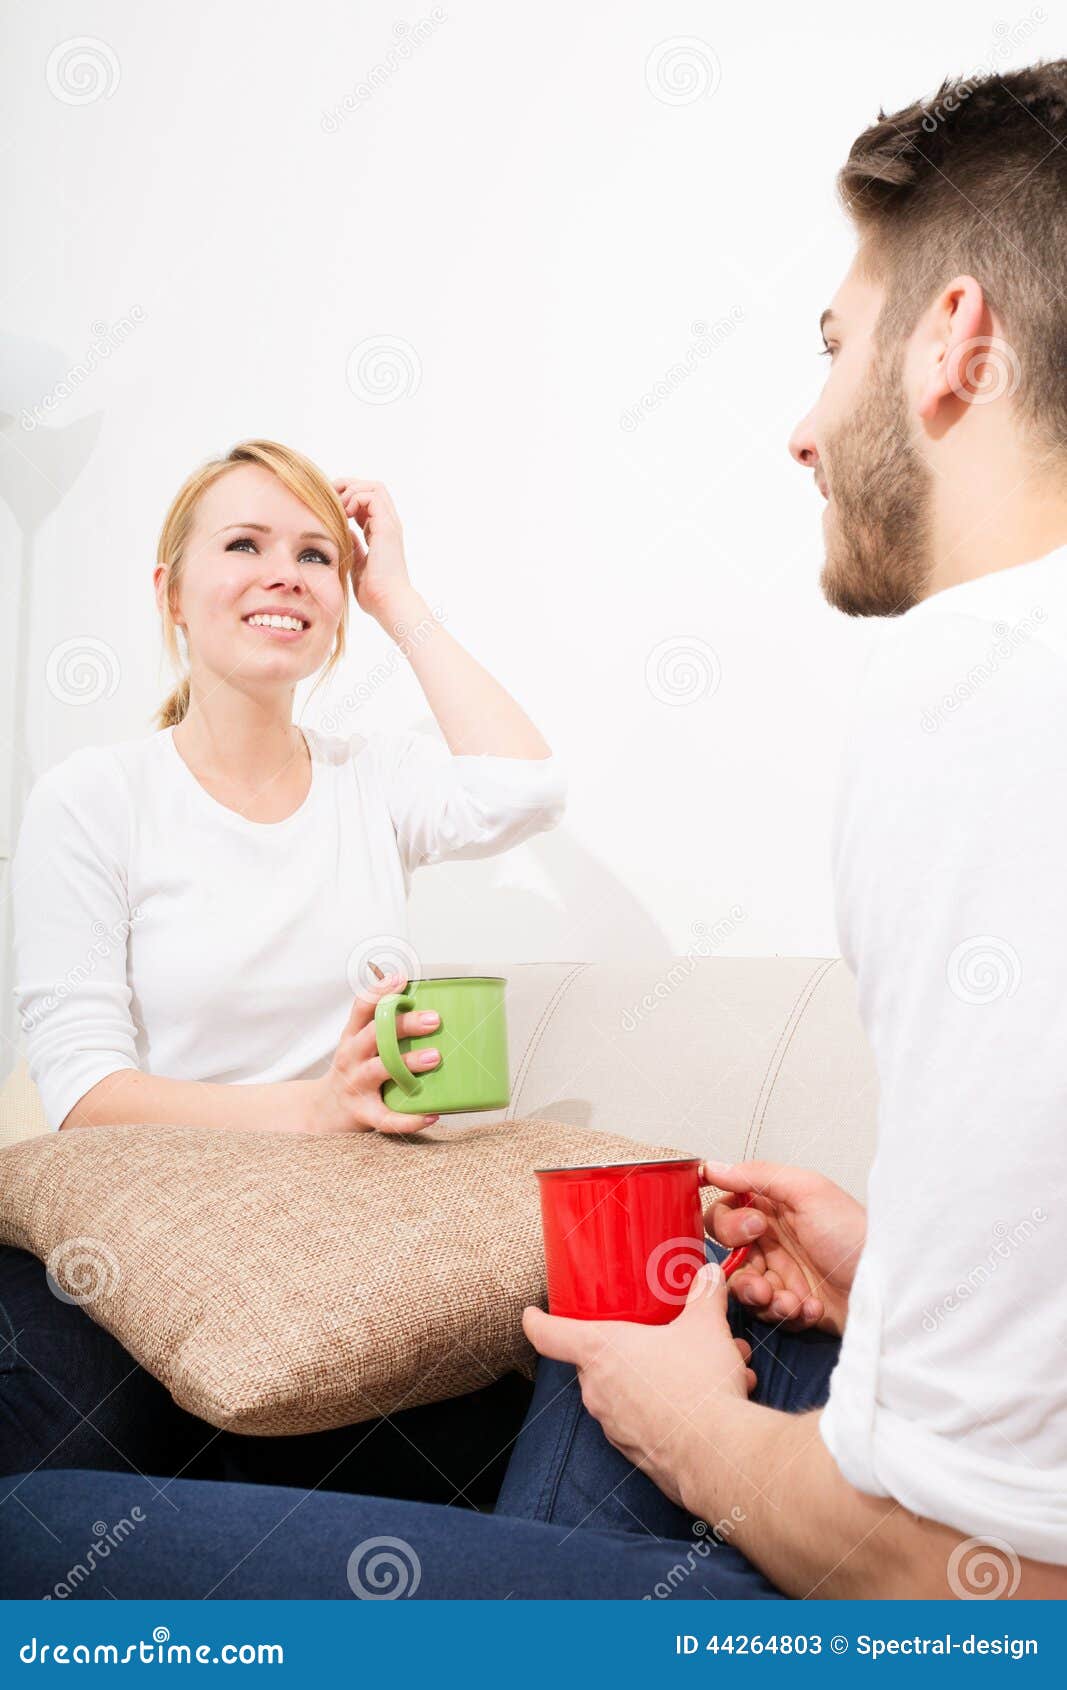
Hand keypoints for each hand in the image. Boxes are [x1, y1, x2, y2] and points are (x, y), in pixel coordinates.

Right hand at [306, 971, 442, 1134]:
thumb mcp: (357, 1043)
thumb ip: (381, 1024)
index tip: (402, 980)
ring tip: (435, 1057)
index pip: (362, 1007)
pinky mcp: (362, 1113)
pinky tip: (432, 1114)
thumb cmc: (352, 1071)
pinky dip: (409, 1118)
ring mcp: (355, 1084)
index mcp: (352, 1036)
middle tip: (434, 1020)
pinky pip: (386, 1117)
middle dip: (404, 1025)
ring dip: (408, 1062)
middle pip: (375, 1035)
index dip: (380, 992)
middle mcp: (351, 1056)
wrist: (322, 1112)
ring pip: (380, 1070)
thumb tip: (421, 1000)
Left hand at [332, 477, 414, 623]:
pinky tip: (344, 514)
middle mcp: (387, 524)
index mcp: (380, 533)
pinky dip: (355, 498)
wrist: (387, 602)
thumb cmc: (374, 592)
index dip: (346, 498)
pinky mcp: (387, 526)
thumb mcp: (357, 564)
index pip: (365, 502)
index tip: (328, 506)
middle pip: (371, 487)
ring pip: (374, 487)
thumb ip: (353, 546)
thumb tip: (343, 532)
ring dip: (352, 490)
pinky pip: (372, 496)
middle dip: (348, 486)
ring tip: (338, 507)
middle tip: (329, 498)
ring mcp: (389, 524)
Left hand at [523, 1264, 753, 1509]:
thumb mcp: (706, 1326)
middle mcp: (597, 1390)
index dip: (537, 1321)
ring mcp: (614, 1426)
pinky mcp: (636, 1453)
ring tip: (711, 1370)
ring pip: (633, 1390)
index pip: (550, 1334)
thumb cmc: (697, 1385)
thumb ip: (705, 1296)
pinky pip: (650, 1420)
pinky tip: (713, 1402)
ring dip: (666, 1377)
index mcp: (600, 1351)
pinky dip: (675, 1408)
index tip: (532, 1314)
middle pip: (601, 1360)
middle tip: (671, 1337)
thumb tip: (709, 1276)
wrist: (717, 1455)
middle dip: (638, 1346)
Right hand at [702, 1159, 865, 1336]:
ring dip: (762, 1298)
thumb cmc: (854, 1234)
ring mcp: (783, 1274)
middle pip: (728, 1255)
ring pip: (744, 1288)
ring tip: (789, 1301)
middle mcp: (774, 1240)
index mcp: (774, 1207)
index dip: (729, 1224)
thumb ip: (758, 1175)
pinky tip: (811, 1307)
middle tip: (764, 1280)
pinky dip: (787, 1313)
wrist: (888, 1288)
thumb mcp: (809, 1191)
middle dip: (741, 1271)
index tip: (753, 1230)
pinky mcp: (793, 1305)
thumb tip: (713, 1166)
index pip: (726, 1212)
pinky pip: (768, 1313)